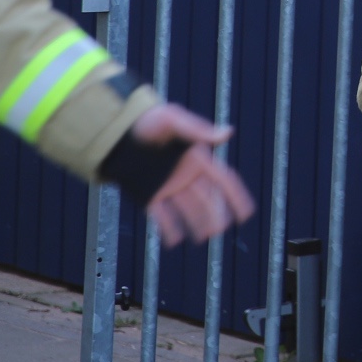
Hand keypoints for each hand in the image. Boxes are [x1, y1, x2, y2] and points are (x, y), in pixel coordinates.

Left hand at [131, 104, 255, 246]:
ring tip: (201, 238)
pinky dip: (169, 229)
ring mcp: (168, 187)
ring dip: (197, 224)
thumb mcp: (172, 120)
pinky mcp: (149, 196)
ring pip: (188, 210)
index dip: (236, 196)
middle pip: (207, 199)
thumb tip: (228, 133)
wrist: (115, 133)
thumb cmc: (147, 121)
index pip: (224, 180)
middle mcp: (186, 175)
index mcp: (198, 158)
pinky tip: (174, 241)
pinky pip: (163, 216)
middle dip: (215, 215)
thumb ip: (198, 129)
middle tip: (218, 230)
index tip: (246, 213)